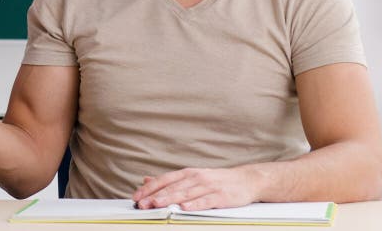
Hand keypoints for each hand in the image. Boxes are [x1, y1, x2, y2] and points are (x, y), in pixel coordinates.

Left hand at [132, 166, 260, 210]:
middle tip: (142, 204)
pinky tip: (184, 208)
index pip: (164, 180)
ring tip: (156, 204)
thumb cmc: (216, 181)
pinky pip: (205, 201)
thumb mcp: (192, 177)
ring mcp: (208, 186)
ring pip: (185, 193)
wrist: (245, 180)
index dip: (149, 188)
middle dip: (155, 196)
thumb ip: (170, 181)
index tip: (136, 196)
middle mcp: (195, 178)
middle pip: (172, 187)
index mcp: (187, 174)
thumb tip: (147, 180)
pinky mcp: (221, 196)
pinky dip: (194, 204)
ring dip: (170, 199)